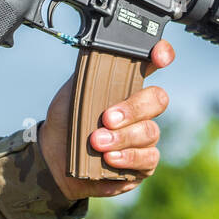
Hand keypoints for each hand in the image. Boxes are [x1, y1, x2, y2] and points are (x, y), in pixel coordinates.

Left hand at [38, 40, 174, 201]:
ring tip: (97, 142)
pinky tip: (109, 158)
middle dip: (133, 109)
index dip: (162, 55)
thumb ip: (87, 75)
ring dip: (123, 137)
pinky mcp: (144, 163)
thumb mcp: (71, 93)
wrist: (55, 157)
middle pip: (157, 99)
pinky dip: (127, 158)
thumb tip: (97, 57)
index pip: (152, 63)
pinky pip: (148, 158)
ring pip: (150, 132)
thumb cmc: (67, 121)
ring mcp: (144, 136)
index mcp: (125, 85)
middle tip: (107, 118)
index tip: (159, 58)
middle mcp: (140, 108)